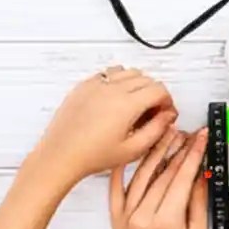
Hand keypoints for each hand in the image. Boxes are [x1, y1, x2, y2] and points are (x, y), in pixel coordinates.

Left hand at [34, 67, 176, 186]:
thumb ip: (156, 130)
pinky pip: (107, 74)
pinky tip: (114, 100)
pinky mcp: (83, 86)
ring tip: (132, 106)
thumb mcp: (132, 150)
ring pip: (127, 72)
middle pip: (145, 78)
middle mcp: (112, 89)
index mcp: (126, 104)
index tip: (164, 112)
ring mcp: (96, 85)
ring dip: (136, 84)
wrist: (61, 155)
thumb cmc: (91, 156)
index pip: (159, 89)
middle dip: (153, 93)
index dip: (167, 101)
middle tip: (150, 113)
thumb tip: (168, 117)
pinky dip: (116, 82)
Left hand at [108, 129, 208, 228]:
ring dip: (154, 152)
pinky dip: (122, 170)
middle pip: (163, 172)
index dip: (194, 153)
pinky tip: (129, 155)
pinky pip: (115, 189)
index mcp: (166, 221)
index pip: (183, 176)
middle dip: (177, 148)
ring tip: (165, 136)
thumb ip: (198, 207)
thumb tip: (202, 179)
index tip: (201, 138)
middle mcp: (143, 215)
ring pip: (141, 175)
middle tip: (187, 132)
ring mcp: (127, 217)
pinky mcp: (116, 221)